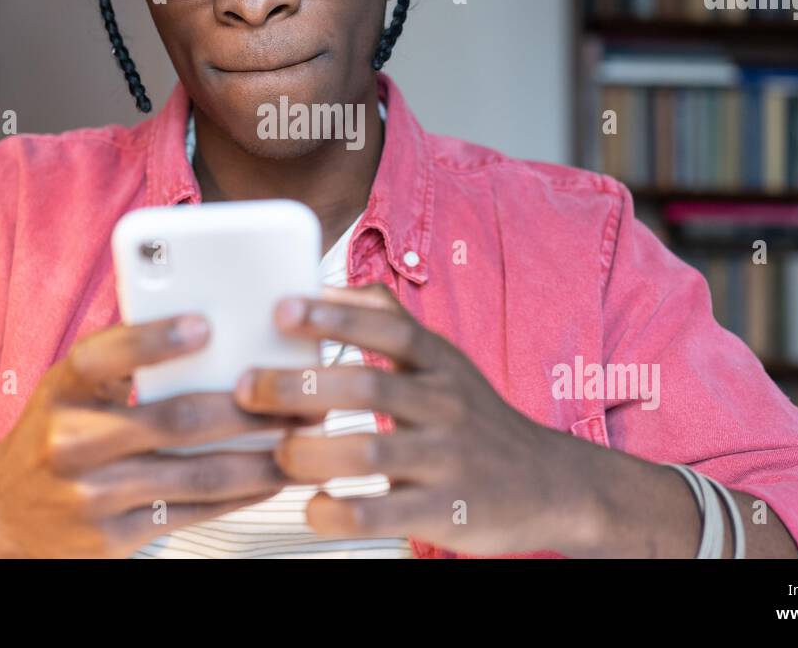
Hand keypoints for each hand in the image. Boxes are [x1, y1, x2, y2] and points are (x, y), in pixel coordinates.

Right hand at [0, 315, 303, 557]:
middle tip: (298, 397)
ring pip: (194, 476)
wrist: (2, 512)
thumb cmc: (57, 431)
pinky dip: (239, 497)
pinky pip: (191, 515)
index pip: (104, 355)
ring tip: (301, 441)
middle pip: (173, 420)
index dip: (154, 339)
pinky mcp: (110, 540)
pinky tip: (270, 479)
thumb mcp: (75, 386)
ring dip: (260, 460)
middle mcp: (69, 441)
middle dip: (247, 409)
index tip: (205, 323)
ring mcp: (89, 496)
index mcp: (62, 388)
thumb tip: (212, 325)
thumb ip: (127, 359)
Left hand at [233, 285, 595, 555]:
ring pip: (371, 453)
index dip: (335, 317)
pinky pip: (384, 514)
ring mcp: (447, 461)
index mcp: (440, 364)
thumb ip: (389, 321)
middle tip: (247, 386)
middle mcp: (445, 406)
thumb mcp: (443, 361)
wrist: (551, 485)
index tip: (283, 308)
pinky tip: (312, 507)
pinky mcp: (447, 512)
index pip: (389, 329)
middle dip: (300, 386)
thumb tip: (326, 285)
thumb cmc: (477, 419)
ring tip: (277, 450)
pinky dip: (339, 512)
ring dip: (312, 452)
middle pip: (369, 387)